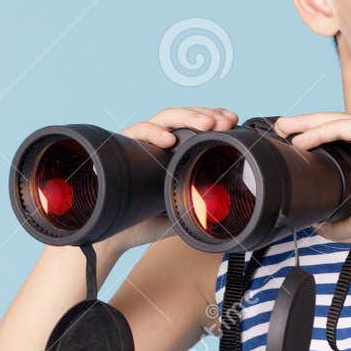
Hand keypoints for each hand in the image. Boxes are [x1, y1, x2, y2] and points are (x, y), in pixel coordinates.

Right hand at [110, 106, 238, 252]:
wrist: (117, 235)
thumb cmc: (149, 221)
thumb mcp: (184, 211)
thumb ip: (202, 206)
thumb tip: (226, 210)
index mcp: (177, 151)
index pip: (198, 126)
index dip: (215, 119)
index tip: (234, 120)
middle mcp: (159, 141)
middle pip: (185, 117)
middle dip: (207, 115)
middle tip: (226, 120)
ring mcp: (142, 141)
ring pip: (165, 118)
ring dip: (188, 117)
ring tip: (207, 124)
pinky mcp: (123, 146)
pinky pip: (139, 132)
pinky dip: (154, 133)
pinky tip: (169, 140)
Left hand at [273, 112, 350, 240]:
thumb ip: (338, 221)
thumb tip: (316, 227)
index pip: (339, 137)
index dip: (315, 138)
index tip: (293, 144)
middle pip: (333, 125)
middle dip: (304, 125)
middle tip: (281, 128)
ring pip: (334, 121)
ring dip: (306, 124)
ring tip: (283, 128)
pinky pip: (341, 127)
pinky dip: (319, 132)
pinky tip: (301, 140)